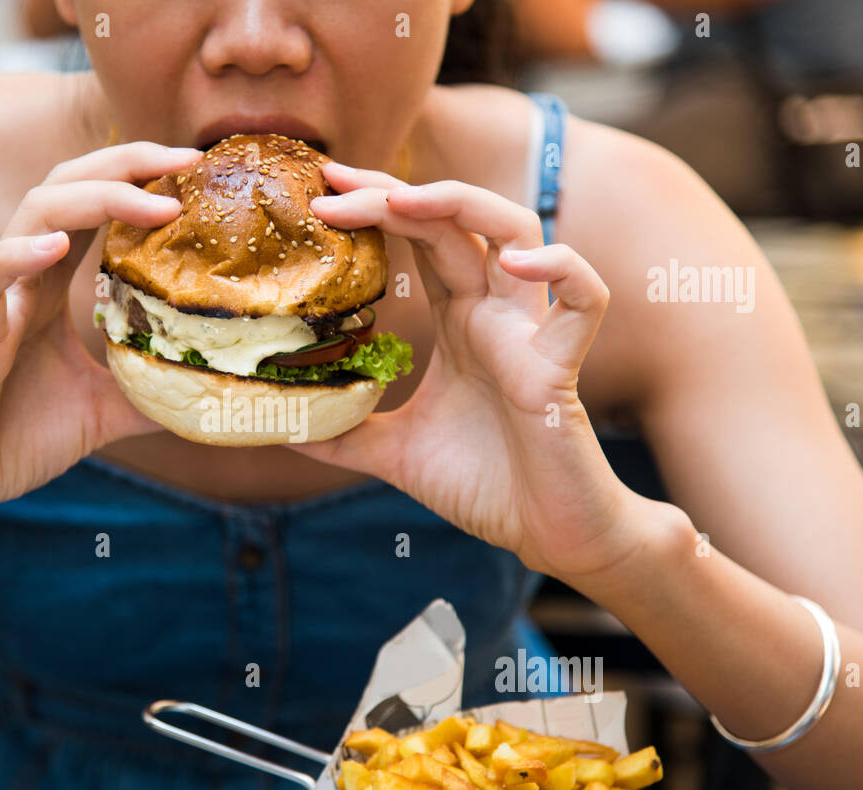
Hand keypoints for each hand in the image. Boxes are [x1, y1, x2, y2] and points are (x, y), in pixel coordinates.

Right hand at [0, 142, 203, 547]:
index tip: (197, 170)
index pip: (95, 208)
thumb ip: (147, 394)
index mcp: (51, 289)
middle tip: (186, 159)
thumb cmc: (10, 441)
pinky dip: (15, 256)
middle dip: (127, 163)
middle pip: (68, 187)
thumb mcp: (101, 414)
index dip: (141, 178)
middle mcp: (23, 281)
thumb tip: (212, 393)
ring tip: (151, 201)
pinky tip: (54, 245)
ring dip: (94, 198)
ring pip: (32, 217)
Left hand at [288, 162, 643, 580]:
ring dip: (464, 204)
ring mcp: (531, 331)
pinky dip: (561, 269)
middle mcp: (494, 311)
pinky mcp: (563, 366)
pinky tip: (516, 265)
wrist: (545, 534)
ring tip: (404, 200)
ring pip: (519, 231)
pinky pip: (584, 298)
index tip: (318, 192)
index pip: (418, 237)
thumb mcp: (391, 454)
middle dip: (393, 192)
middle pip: (452, 220)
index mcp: (459, 319)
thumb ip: (341, 433)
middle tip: (332, 183)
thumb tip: (277, 426)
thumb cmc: (483, 484)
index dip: (375, 205)